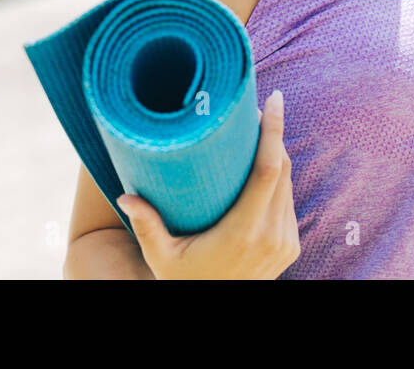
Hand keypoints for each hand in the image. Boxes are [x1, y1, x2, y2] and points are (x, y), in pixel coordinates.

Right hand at [115, 90, 300, 279]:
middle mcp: (272, 235)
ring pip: (288, 182)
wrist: (217, 313)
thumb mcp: (162, 258)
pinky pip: (288, 200)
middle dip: (271, 134)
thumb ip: (145, 227)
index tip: (273, 100)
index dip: (273, 132)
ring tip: (252, 132)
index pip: (268, 170)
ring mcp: (286, 241)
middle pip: (281, 169)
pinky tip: (260, 165)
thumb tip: (123, 195)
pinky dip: (277, 179)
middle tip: (251, 107)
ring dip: (275, 154)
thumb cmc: (185, 282)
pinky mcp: (291, 245)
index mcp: (244, 232)